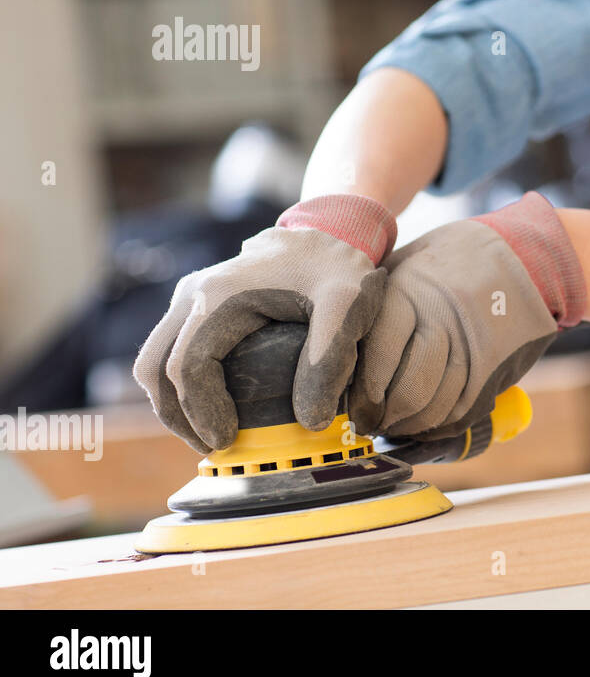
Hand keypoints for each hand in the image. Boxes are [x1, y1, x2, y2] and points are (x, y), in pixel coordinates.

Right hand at [132, 194, 396, 452]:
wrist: (331, 228)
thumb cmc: (339, 266)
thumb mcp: (348, 308)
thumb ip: (331, 360)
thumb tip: (310, 420)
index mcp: (219, 297)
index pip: (187, 368)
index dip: (200, 412)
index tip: (226, 442)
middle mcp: (193, 294)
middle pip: (155, 368)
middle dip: (177, 416)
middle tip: (214, 448)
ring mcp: (191, 297)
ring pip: (155, 360)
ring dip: (174, 403)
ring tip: (213, 435)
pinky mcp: (199, 303)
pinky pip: (173, 350)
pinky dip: (183, 384)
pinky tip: (216, 406)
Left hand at [351, 192, 585, 440]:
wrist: (523, 254)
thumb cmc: (452, 259)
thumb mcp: (407, 262)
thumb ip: (375, 302)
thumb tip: (339, 354)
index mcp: (408, 290)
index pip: (378, 356)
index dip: (363, 392)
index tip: (353, 405)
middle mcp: (441, 320)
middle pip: (408, 390)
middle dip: (384, 416)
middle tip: (370, 422)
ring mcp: (472, 345)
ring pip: (436, 406)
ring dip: (411, 424)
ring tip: (395, 423)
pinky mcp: (495, 365)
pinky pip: (461, 408)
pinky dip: (439, 422)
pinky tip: (424, 418)